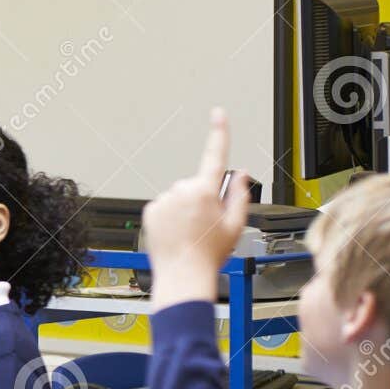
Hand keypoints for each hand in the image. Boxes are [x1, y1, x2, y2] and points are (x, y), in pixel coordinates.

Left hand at [143, 108, 250, 309]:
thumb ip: (239, 194)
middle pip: (196, 185)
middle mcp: (181, 191)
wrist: (182, 274)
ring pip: (179, 197)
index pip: (215, 155)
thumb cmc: (209, 254)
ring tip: (190, 232)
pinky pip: (165, 206)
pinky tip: (176, 233)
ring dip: (185, 209)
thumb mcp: (236, 224)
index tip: (218, 114)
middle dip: (202, 198)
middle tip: (206, 224)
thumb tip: (238, 174)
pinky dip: (170, 216)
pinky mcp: (150, 210)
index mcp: (205, 191)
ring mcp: (163, 200)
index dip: (219, 132)